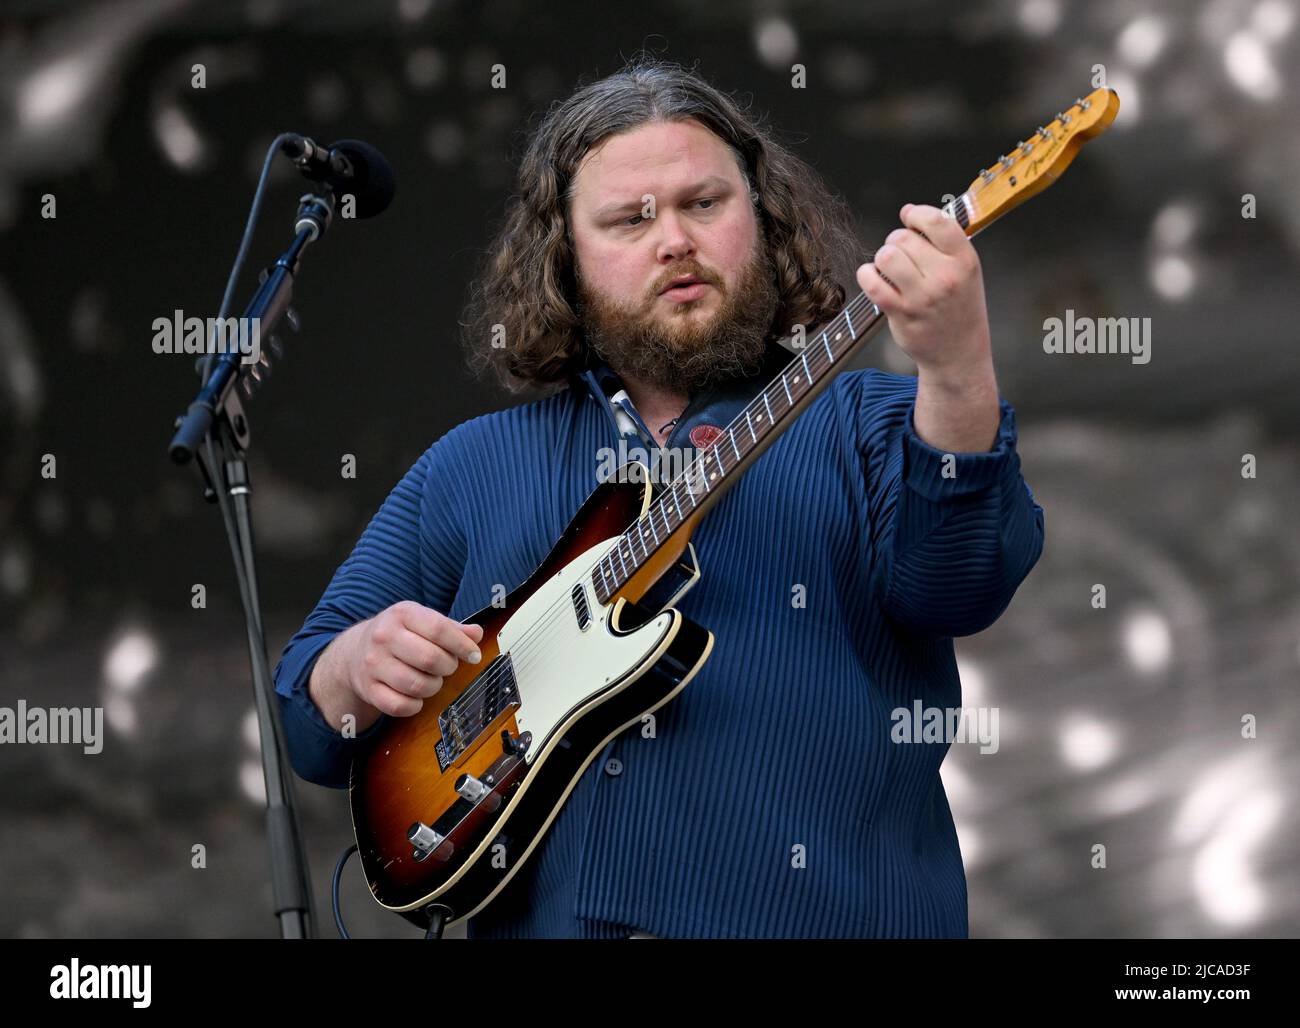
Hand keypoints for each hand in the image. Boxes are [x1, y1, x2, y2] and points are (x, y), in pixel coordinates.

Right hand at [341, 601, 485, 717]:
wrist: (354, 653)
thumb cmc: (398, 636)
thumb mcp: (422, 621)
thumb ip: (451, 628)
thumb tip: (476, 634)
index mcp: (402, 614)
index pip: (438, 629)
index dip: (462, 645)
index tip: (473, 655)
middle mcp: (384, 637)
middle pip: (430, 658)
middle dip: (448, 667)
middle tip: (448, 666)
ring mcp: (373, 664)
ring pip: (417, 685)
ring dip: (433, 686)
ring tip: (432, 679)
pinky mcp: (368, 689)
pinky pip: (400, 705)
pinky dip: (415, 705)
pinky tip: (416, 696)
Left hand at [855, 203, 991, 376]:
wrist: (959, 353)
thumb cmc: (960, 309)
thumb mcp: (966, 272)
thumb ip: (944, 243)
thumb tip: (910, 211)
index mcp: (965, 261)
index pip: (937, 221)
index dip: (917, 214)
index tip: (909, 217)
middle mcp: (945, 277)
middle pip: (904, 237)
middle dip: (896, 241)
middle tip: (901, 254)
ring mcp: (922, 297)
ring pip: (886, 256)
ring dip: (882, 258)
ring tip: (889, 267)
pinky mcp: (901, 313)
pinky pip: (872, 283)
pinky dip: (866, 275)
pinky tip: (873, 278)